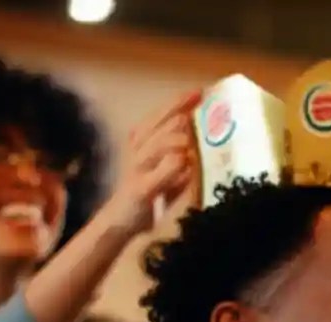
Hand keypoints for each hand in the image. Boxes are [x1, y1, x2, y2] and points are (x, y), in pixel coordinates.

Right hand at [93, 90, 202, 239]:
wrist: (120, 221)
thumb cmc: (148, 192)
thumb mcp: (166, 167)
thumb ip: (182, 151)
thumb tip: (211, 135)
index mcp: (142, 140)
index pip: (161, 113)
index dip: (180, 101)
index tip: (201, 92)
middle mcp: (138, 149)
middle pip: (163, 124)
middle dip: (184, 118)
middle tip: (206, 114)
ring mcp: (137, 168)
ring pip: (160, 143)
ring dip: (181, 140)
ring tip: (197, 140)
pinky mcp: (140, 189)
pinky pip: (160, 173)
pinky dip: (175, 167)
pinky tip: (189, 165)